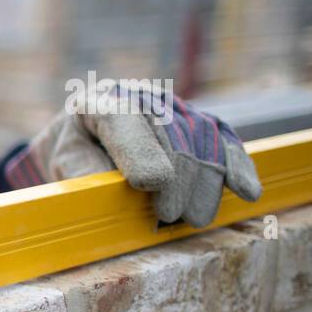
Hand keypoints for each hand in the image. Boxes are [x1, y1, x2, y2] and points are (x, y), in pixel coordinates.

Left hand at [6, 85, 261, 227]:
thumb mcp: (64, 164)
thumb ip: (84, 174)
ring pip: (200, 137)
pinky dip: (236, 165)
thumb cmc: (73, 153)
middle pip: (169, 132)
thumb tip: (120, 194)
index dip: (140, 151)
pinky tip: (246, 191)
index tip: (150, 183)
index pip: (123, 120)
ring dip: (203, 179)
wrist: (82, 136)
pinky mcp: (195, 121)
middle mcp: (140, 95)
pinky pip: (221, 140)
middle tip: (171, 215)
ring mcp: (172, 105)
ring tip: (196, 216)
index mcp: (99, 101)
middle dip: (176, 176)